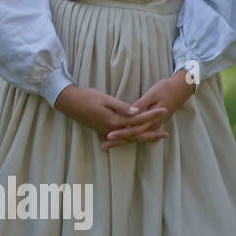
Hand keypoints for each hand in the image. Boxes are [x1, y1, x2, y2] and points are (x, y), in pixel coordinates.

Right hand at [54, 84, 168, 150]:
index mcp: (114, 120)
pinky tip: (135, 139)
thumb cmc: (86, 97)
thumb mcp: (104, 99)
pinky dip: (130, 139)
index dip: (152, 115)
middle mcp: (111, 129)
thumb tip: (136, 112)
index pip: (138, 119)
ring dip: (143, 138)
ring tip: (155, 137)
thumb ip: (121, 107)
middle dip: (152, 133)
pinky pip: (120, 138)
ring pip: (129, 138)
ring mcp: (106, 131)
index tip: (164, 110)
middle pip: (136, 134)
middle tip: (166, 134)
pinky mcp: (102, 130)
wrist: (68, 102)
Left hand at [99, 71, 195, 149]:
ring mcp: (153, 124)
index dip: (120, 133)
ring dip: (122, 141)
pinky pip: (140, 132)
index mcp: (152, 119)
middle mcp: (152, 125)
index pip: (133, 130)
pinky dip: (130, 136)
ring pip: (136, 136)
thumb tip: (132, 112)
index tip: (108, 136)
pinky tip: (121, 138)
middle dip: (118, 141)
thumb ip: (141, 104)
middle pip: (133, 136)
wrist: (181, 88)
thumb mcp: (153, 94)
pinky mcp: (153, 122)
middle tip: (103, 146)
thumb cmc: (166, 88)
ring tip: (108, 144)